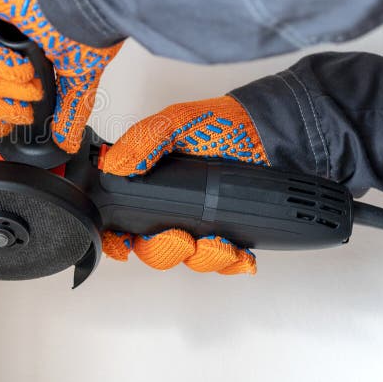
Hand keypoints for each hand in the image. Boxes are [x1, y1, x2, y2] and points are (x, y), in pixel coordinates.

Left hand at [0, 0, 121, 153]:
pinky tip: (17, 65)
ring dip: (3, 83)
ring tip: (30, 82)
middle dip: (3, 100)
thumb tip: (67, 139)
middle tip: (27, 108)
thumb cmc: (87, 17)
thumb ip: (68, 107)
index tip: (4, 125)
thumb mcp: (77, 75)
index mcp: (20, 32)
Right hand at [100, 95, 268, 274]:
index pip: (120, 221)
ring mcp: (200, 223)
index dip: (116, 238)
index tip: (124, 243)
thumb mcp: (175, 122)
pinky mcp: (229, 232)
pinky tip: (239, 252)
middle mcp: (171, 208)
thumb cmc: (219, 123)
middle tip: (180, 238)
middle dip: (165, 251)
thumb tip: (114, 164)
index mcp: (149, 184)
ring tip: (217, 242)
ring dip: (202, 258)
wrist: (267, 133)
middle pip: (152, 249)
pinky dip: (232, 261)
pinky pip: (224, 261)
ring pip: (190, 260)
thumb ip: (144, 139)